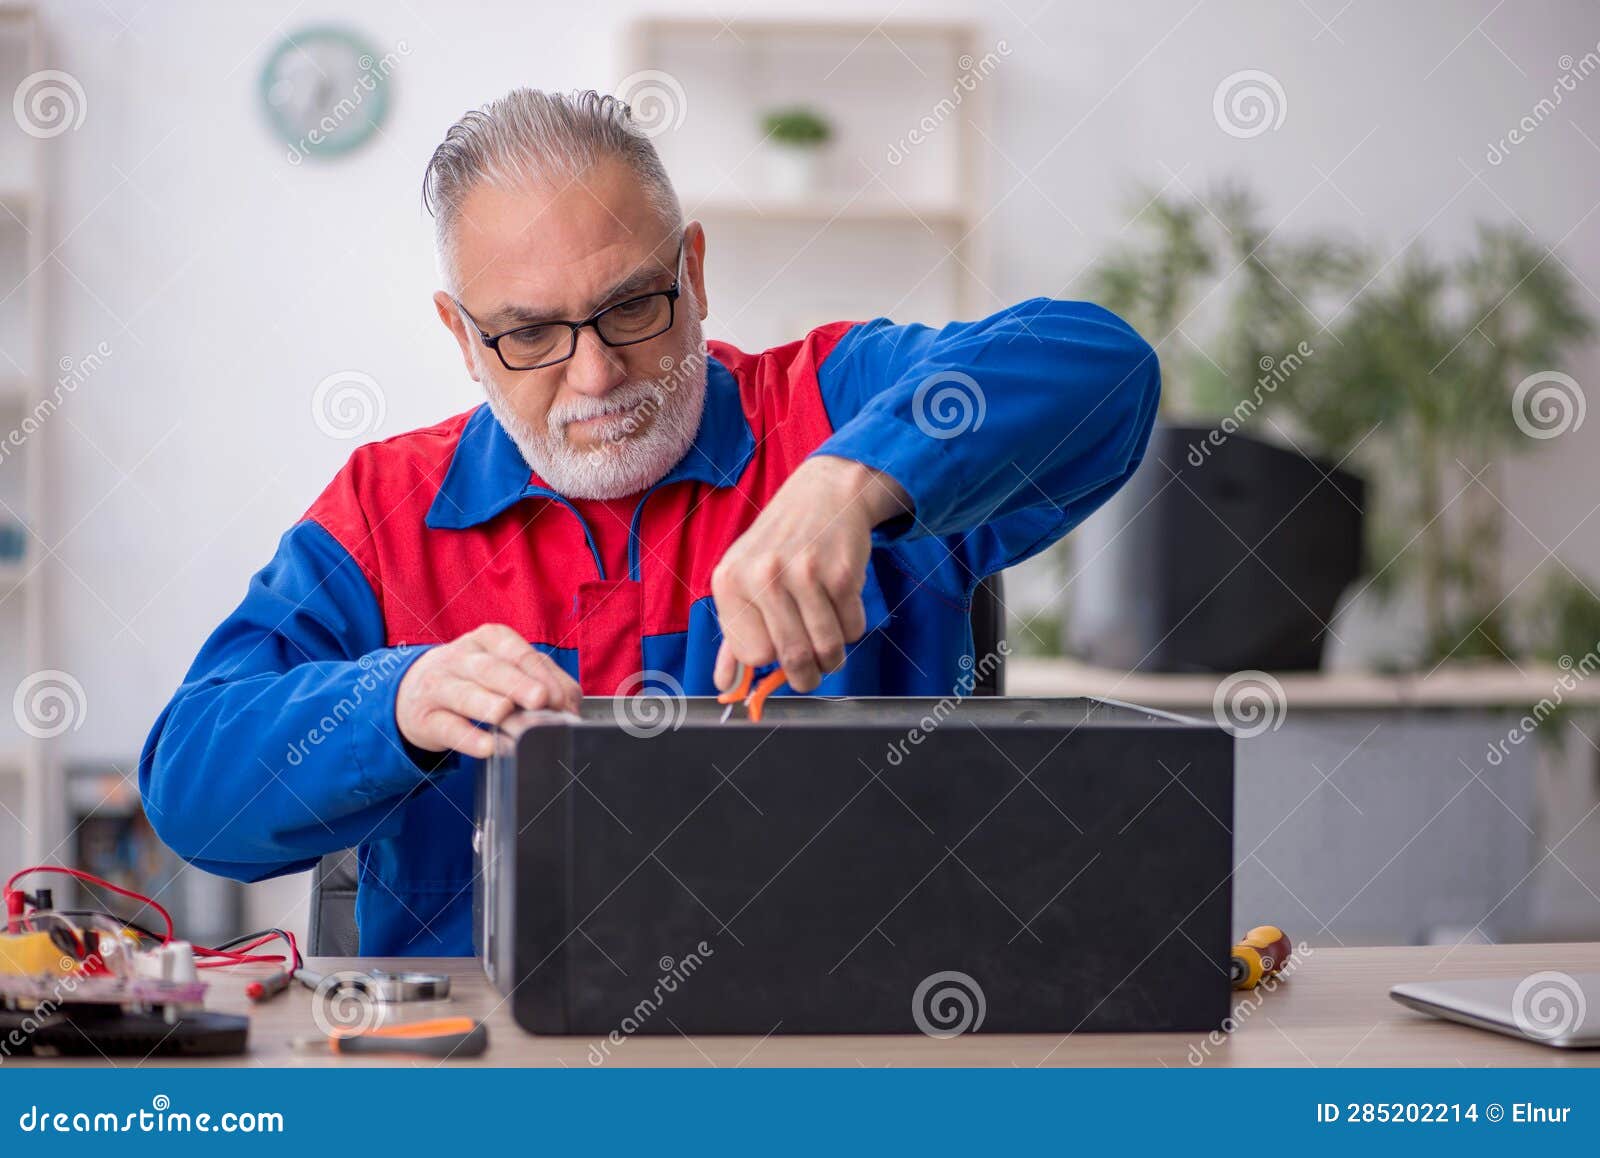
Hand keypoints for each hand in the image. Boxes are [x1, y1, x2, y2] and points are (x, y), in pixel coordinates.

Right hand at [395, 624, 581, 758]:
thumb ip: (541, 681)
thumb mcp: (505, 670)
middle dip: (516, 683)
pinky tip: (487, 746)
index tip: (558, 698)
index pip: (518, 653)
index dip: (540, 675)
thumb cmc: (474, 679)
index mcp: (489, 640)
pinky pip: (448, 727)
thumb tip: (569, 707)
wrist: (415, 691)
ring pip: (464, 693)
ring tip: (505, 714)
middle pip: (491, 669)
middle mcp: (462, 658)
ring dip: (487, 704)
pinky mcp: (425, 718)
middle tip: (539, 699)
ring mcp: (439, 686)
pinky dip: (469, 738)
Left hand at [712, 456, 909, 692]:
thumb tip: (724, 687)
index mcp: (730, 581)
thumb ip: (734, 635)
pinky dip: (851, 628)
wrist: (825, 494)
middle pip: (792, 658)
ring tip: (828, 638)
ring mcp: (804, 572)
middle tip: (813, 672)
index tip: (779, 650)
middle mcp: (763, 576)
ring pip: (827, 649)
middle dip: (807, 676)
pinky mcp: (842, 573)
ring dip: (833, 657)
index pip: (752, 655)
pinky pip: (853, 629)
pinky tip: (841, 604)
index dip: (770, 659)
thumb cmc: (779, 544)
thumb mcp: (744, 579)